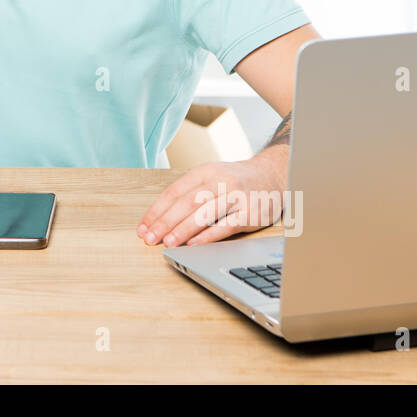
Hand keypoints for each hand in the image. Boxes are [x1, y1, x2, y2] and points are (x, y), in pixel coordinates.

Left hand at [137, 147, 288, 247]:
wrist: (273, 174)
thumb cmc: (235, 180)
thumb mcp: (211, 177)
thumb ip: (189, 193)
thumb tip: (160, 219)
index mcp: (205, 172)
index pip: (174, 192)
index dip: (156, 211)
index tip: (143, 227)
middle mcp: (220, 181)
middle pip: (186, 203)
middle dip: (165, 222)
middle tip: (150, 238)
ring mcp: (236, 196)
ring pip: (204, 213)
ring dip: (183, 229)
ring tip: (167, 242)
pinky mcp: (250, 212)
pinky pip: (226, 225)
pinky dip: (208, 235)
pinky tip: (194, 244)